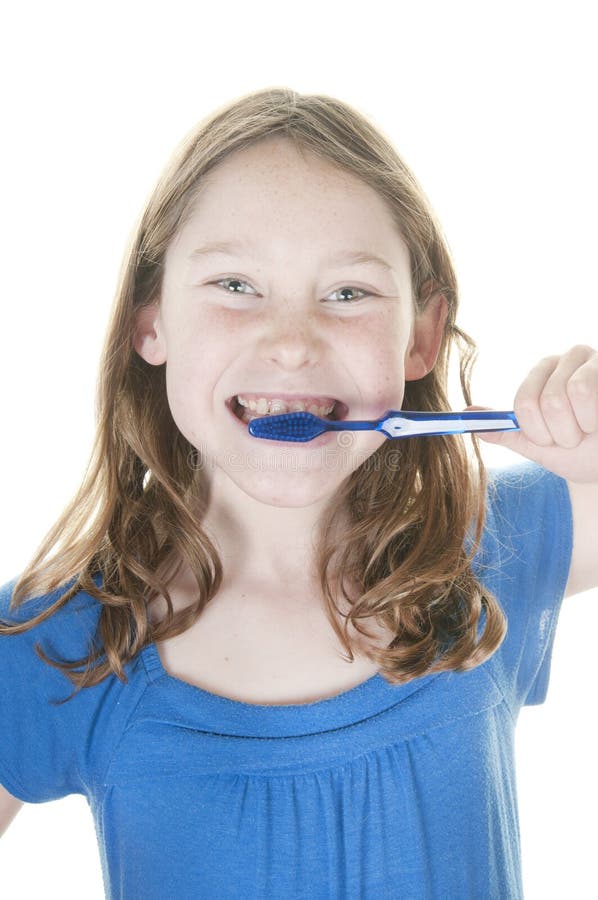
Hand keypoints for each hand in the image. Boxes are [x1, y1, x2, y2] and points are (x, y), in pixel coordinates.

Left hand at [469, 344, 597, 483]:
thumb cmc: (576, 452)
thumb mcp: (535, 445)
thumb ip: (504, 430)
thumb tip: (467, 415)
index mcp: (542, 372)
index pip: (524, 402)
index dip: (537, 432)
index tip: (549, 440)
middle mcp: (567, 358)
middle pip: (550, 400)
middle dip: (562, 433)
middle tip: (574, 438)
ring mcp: (594, 361)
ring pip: (575, 392)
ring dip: (582, 426)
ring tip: (590, 430)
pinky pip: (594, 394)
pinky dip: (596, 421)